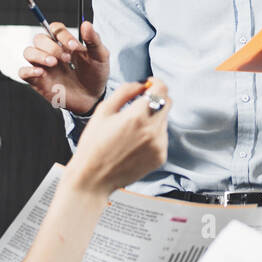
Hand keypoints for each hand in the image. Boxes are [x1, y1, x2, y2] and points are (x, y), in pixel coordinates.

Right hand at [18, 19, 108, 113]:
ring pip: (28, 52)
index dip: (62, 35)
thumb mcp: (100, 56)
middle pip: (39, 38)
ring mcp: (43, 66)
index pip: (54, 29)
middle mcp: (51, 52)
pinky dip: (29, 70)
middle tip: (66, 58)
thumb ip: (94, 40)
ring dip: (39, 55)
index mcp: (64, 43)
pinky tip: (42, 73)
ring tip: (54, 63)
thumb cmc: (95, 75)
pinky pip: (23, 72)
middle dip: (51, 46)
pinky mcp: (38, 81)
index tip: (75, 46)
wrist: (93, 98)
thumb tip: (86, 24)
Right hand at [66, 78, 169, 196]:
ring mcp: (159, 145)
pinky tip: (135, 142)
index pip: (161, 89)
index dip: (156, 82)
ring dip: (154, 118)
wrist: (93, 178)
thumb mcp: (103, 111)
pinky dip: (153, 135)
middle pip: (167, 102)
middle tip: (141, 104)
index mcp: (137, 116)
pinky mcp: (160, 157)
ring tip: (132, 129)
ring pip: (164, 120)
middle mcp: (152, 131)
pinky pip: (162, 137)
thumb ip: (125, 91)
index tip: (150, 84)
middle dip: (156, 98)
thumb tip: (141, 85)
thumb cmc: (94, 145)